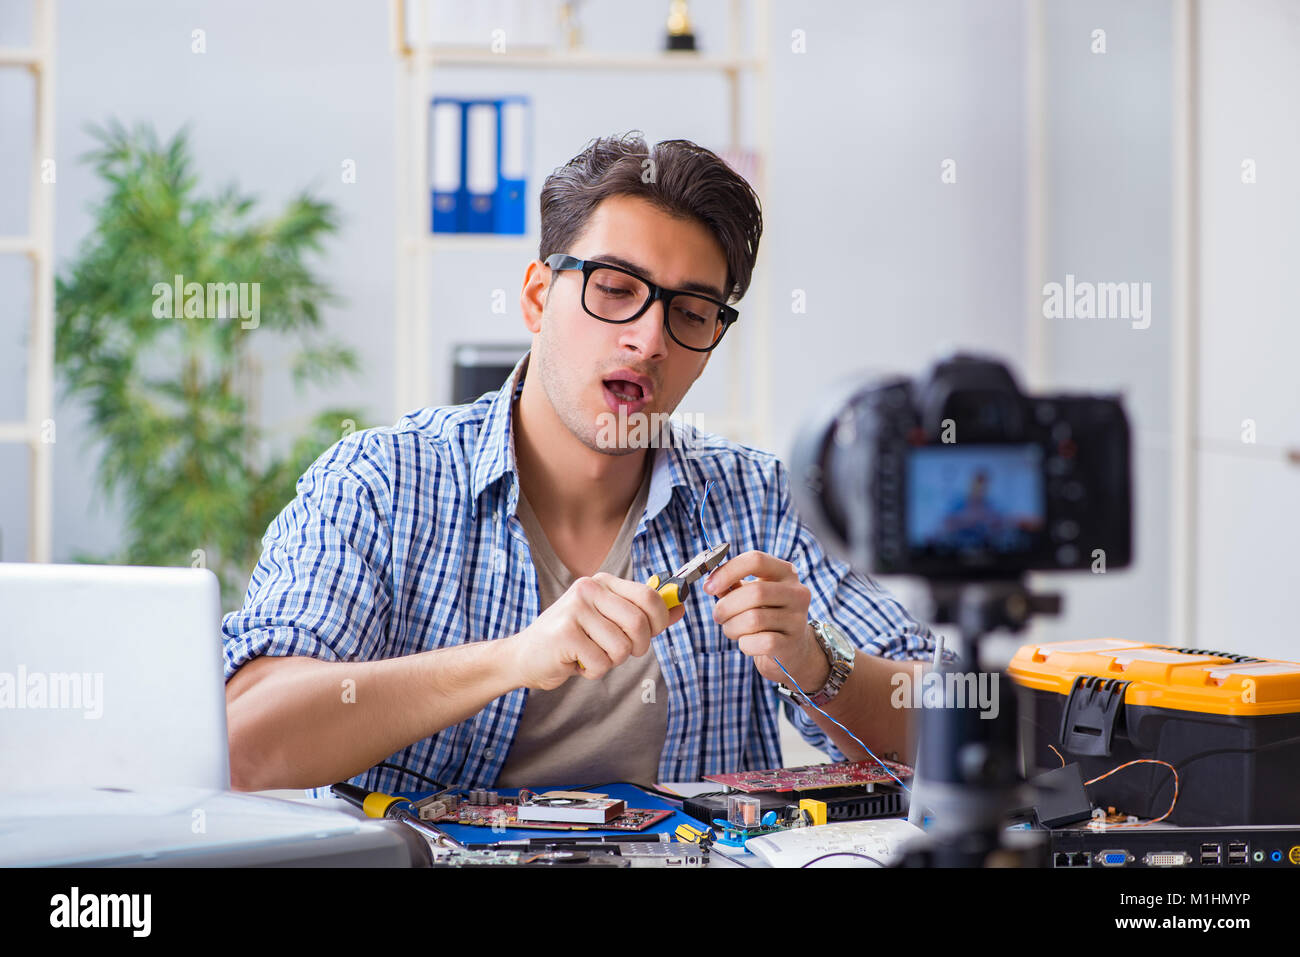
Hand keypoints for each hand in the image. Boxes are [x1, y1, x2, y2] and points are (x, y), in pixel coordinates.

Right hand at [508, 572, 685, 689]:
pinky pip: (601, 663)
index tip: (649, 634)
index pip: (649, 596)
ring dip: (611, 661)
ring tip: (591, 655)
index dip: (659, 621)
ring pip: (622, 647)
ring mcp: (575, 609)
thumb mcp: (608, 622)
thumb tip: (681, 607)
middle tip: (619, 653)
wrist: (524, 657)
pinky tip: (577, 663)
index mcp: (602, 582)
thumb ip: (644, 615)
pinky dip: (593, 671)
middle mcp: (589, 589)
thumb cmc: (571, 640)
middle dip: (636, 647)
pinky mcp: (565, 634)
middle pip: (640, 623)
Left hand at [703, 550, 829, 691]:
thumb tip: (711, 584)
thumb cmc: (765, 614)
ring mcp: (797, 619)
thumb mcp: (751, 594)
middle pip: (755, 592)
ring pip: (754, 619)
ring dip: (732, 627)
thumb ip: (731, 585)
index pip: (756, 560)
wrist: (792, 647)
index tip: (709, 587)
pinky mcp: (792, 644)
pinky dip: (745, 644)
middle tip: (718, 615)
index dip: (727, 571)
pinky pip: (760, 642)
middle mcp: (797, 592)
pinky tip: (746, 642)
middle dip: (726, 606)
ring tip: (731, 629)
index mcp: (785, 572)